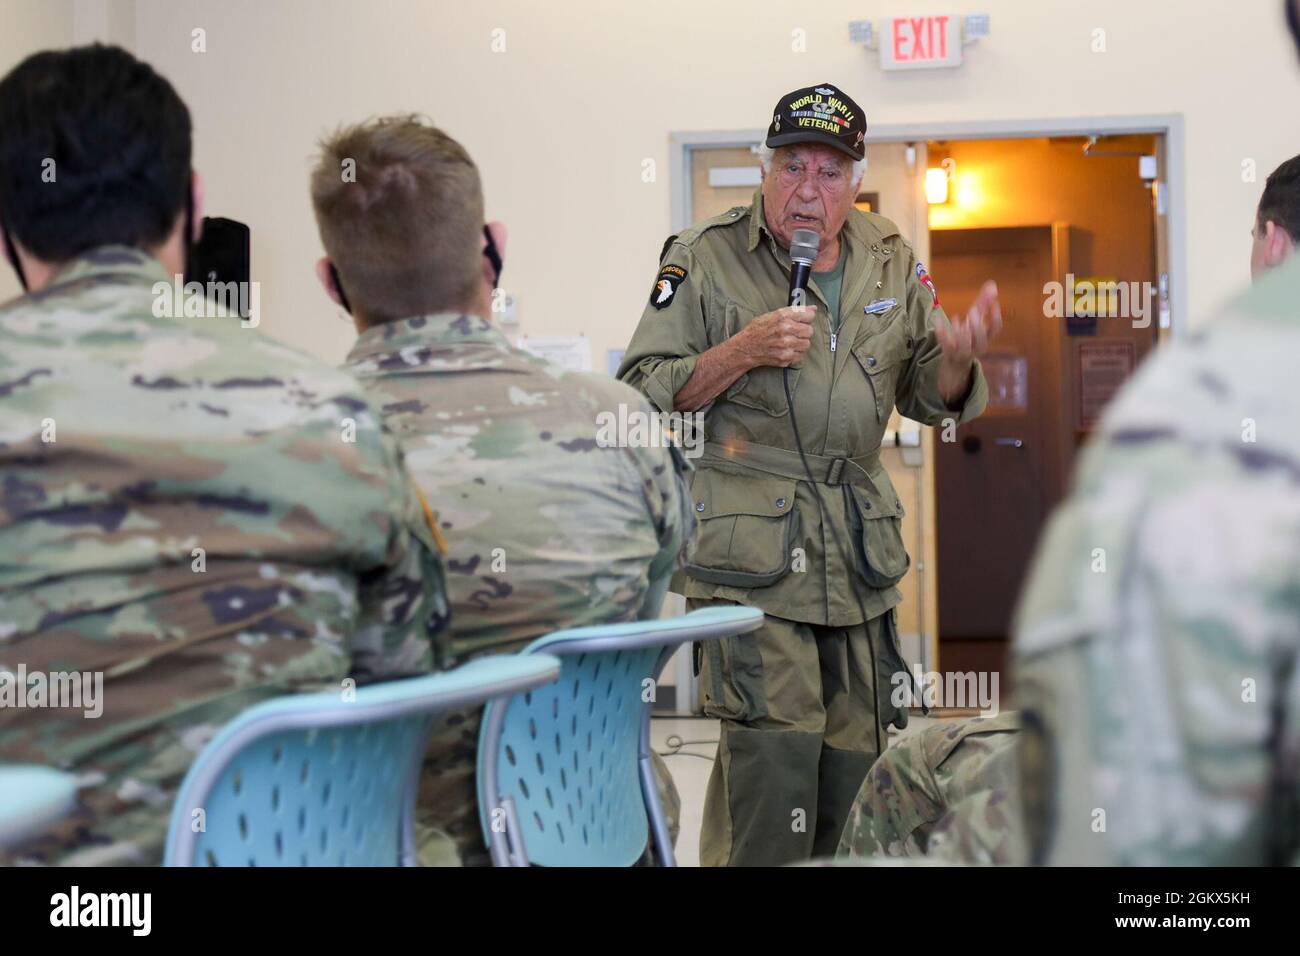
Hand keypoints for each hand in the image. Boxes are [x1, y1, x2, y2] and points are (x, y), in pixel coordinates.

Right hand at [732, 305, 815, 368]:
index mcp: (782, 316)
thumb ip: (794, 311)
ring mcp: (785, 346)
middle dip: (804, 331)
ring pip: (806, 344)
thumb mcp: (773, 315)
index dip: (807, 318)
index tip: (804, 320)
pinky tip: (786, 349)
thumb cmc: (758, 330)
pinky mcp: (785, 358)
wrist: (745, 348)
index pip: (809, 315)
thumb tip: (813, 309)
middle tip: (795, 332)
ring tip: (790, 341)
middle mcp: (785, 330)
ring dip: (800, 343)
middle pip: (810, 331)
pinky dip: (795, 353)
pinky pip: (800, 356)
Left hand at [935, 279, 1001, 404]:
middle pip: (982, 340)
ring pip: (965, 346)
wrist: (957, 359)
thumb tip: (992, 284)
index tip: (993, 303)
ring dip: (961, 332)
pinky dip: (942, 334)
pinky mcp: (949, 353)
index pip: (996, 329)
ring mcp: (964, 352)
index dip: (996, 317)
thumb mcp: (977, 318)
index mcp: (987, 337)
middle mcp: (978, 346)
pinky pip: (946, 346)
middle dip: (978, 325)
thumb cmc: (970, 335)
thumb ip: (984, 302)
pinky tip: (938, 323)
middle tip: (972, 310)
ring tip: (958, 319)